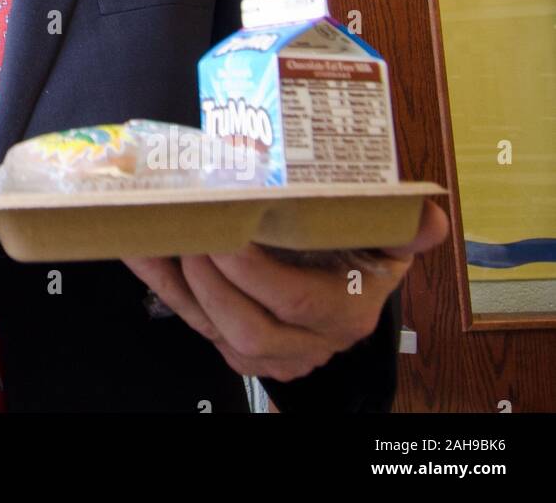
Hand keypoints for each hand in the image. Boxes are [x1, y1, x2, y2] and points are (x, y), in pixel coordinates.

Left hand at [121, 199, 447, 382]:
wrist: (346, 284)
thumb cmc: (358, 253)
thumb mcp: (386, 236)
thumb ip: (401, 225)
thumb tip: (427, 219)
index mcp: (346, 311)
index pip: (296, 302)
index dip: (256, 273)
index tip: (230, 234)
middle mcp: (307, 340)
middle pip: (247, 326)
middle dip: (210, 279)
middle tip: (193, 230)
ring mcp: (269, 349)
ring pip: (213, 329)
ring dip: (179, 281)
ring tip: (165, 234)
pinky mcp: (235, 345)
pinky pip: (189, 319)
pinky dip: (159, 282)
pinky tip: (141, 249)